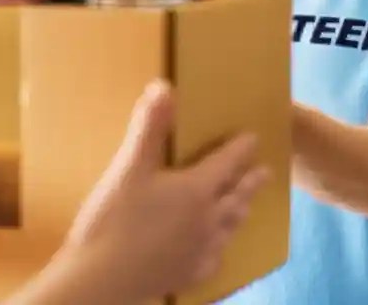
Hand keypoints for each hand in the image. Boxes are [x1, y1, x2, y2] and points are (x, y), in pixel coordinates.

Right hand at [51, 80, 270, 302]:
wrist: (102, 280)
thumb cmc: (114, 220)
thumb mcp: (129, 167)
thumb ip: (150, 128)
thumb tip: (164, 87)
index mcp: (196, 191)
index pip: (226, 164)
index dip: (240, 149)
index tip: (253, 138)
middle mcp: (207, 221)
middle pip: (236, 196)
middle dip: (251, 182)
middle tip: (265, 173)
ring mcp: (201, 251)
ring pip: (230, 227)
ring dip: (239, 211)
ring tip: (244, 206)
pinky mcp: (189, 274)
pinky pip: (215, 258)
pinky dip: (221, 247)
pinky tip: (217, 250)